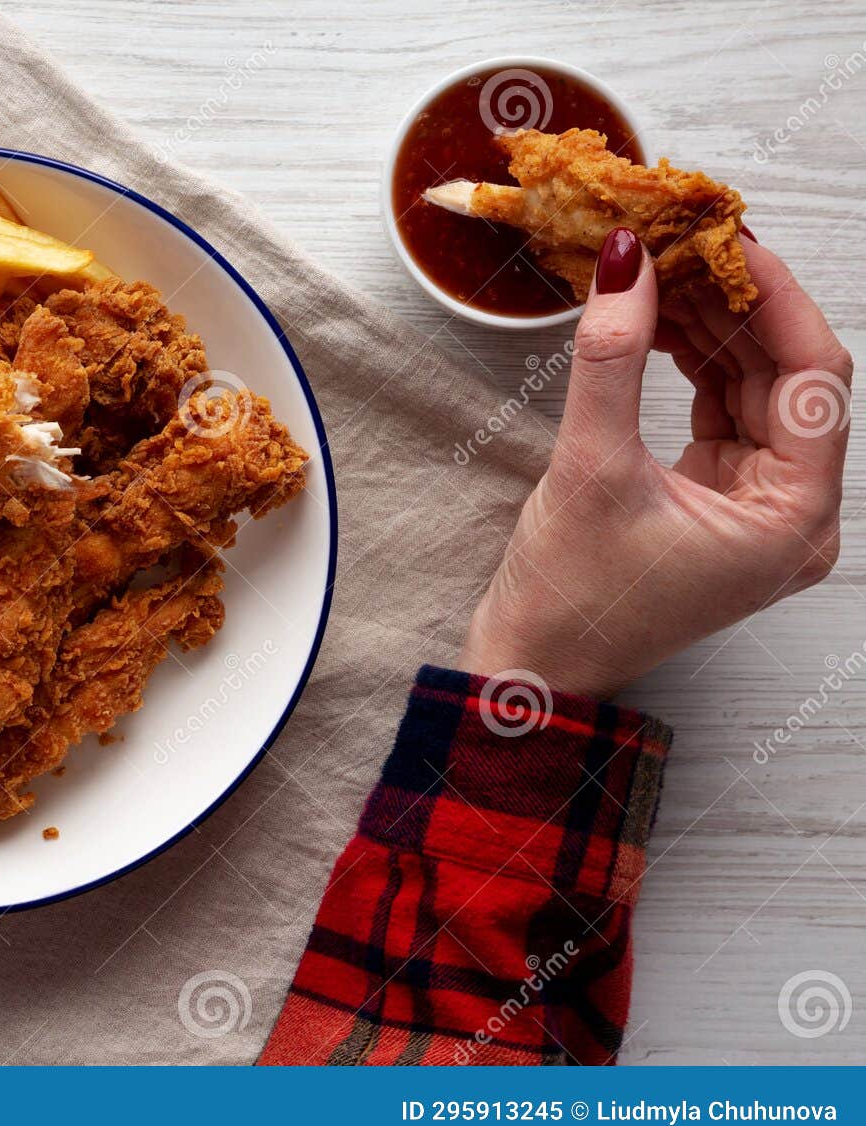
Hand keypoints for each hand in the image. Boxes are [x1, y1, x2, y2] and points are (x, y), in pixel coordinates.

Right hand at [458, 228, 851, 698]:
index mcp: (794, 517)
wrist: (533, 669)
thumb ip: (612, 359)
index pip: (812, 374)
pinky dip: (693, 368)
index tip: (726, 236)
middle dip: (735, 304)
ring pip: (752, 390)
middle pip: (785, 377)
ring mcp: (758, 510)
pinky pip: (721, 416)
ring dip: (709, 330)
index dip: (773, 295)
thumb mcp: (589, 469)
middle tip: (681, 241)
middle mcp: (795, 514)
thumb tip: (627, 262)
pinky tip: (658, 326)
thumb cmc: (570, 600)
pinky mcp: (720, 505)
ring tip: (660, 271)